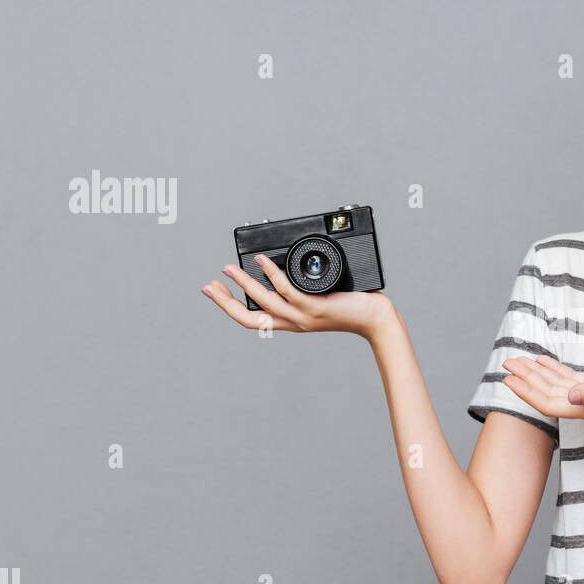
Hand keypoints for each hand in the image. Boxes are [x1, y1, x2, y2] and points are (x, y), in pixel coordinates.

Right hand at [201, 254, 394, 338]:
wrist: (376, 319)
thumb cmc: (354, 306)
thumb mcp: (322, 297)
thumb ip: (305, 285)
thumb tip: (289, 262)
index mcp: (292, 322)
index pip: (253, 319)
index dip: (231, 308)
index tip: (215, 292)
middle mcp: (294, 322)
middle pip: (249, 318)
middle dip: (225, 303)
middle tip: (208, 286)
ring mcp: (303, 316)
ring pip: (263, 303)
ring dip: (243, 285)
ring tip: (229, 268)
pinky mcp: (315, 308)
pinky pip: (287, 290)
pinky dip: (271, 274)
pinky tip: (262, 261)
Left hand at [500, 354, 583, 419]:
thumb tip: (569, 397)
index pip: (550, 403)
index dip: (527, 392)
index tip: (508, 379)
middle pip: (548, 393)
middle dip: (526, 380)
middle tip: (506, 363)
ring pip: (556, 385)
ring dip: (536, 373)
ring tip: (518, 360)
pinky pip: (570, 378)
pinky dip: (554, 368)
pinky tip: (543, 360)